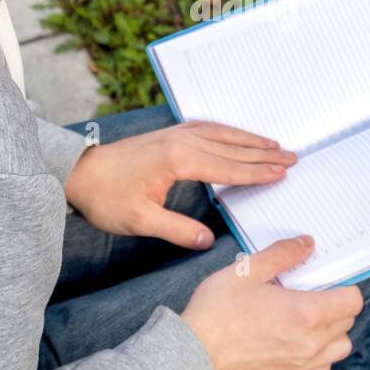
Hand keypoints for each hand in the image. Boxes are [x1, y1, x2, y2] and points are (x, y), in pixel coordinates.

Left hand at [63, 119, 297, 249]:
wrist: (79, 172)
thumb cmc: (106, 197)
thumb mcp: (140, 221)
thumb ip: (177, 230)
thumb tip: (207, 241)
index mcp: (178, 160)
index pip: (227, 167)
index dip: (256, 172)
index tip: (281, 172)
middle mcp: (180, 141)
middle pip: (230, 147)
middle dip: (262, 152)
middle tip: (291, 156)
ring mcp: (174, 134)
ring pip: (221, 133)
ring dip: (249, 139)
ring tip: (273, 144)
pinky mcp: (167, 135)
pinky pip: (206, 128)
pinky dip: (227, 131)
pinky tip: (234, 134)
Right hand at [181, 236, 363, 369]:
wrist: (192, 355)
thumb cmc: (217, 312)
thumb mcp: (247, 271)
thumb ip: (282, 254)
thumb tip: (307, 244)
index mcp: (306, 312)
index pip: (352, 301)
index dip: (343, 287)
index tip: (326, 281)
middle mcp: (311, 342)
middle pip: (347, 322)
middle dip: (335, 305)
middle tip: (309, 294)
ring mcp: (302, 365)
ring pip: (339, 348)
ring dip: (332, 332)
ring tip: (307, 320)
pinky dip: (319, 357)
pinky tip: (298, 344)